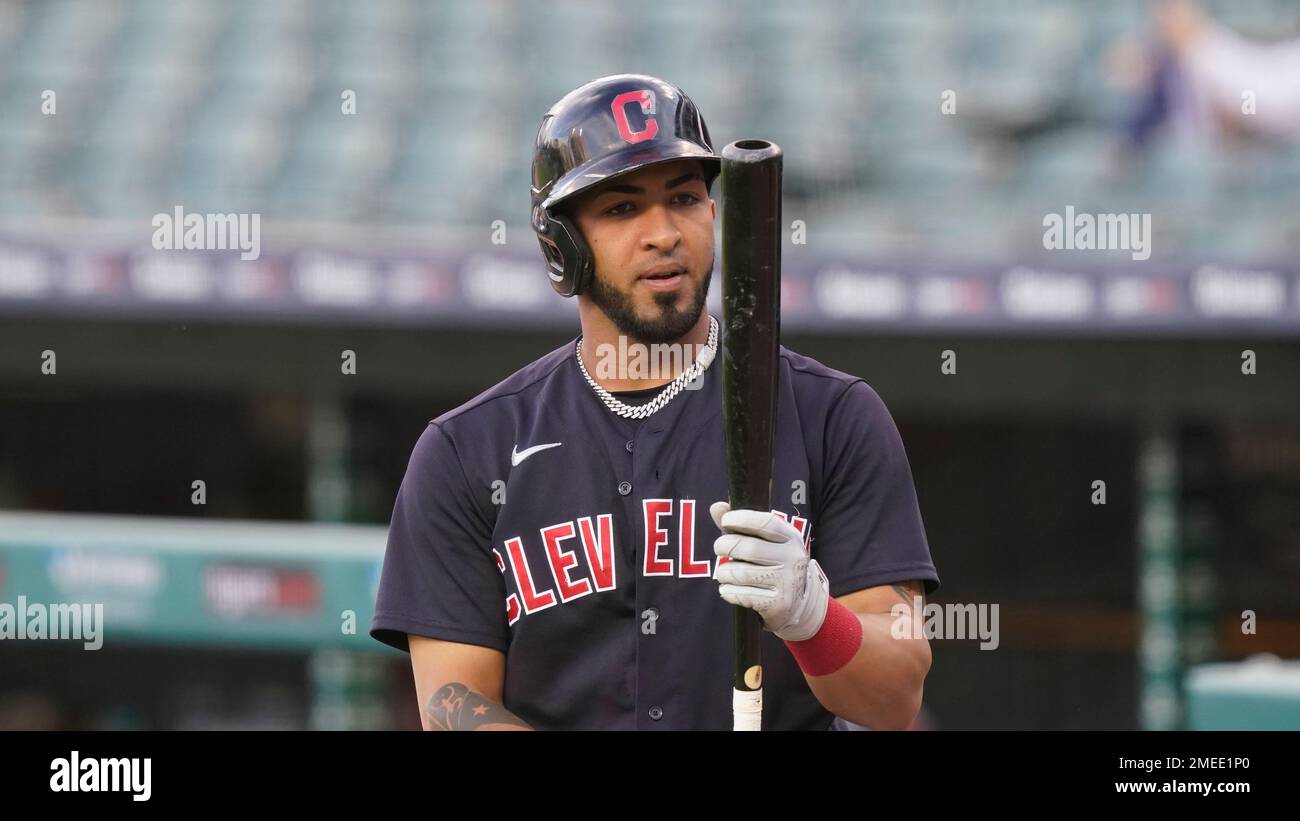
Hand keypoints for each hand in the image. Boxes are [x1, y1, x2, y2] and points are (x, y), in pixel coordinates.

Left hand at [710, 501, 829, 641]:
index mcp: (791, 538)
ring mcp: (786, 582)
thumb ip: (741, 526)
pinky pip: (741, 595)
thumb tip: (716, 507)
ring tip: (724, 572)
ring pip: (740, 573)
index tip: (726, 520)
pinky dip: (728, 591)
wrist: (799, 604)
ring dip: (724, 572)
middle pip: (748, 548)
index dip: (741, 519)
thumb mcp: (766, 543)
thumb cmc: (774, 565)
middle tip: (719, 548)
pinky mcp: (777, 604)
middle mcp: (792, 558)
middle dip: (725, 546)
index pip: (766, 523)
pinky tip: (729, 588)